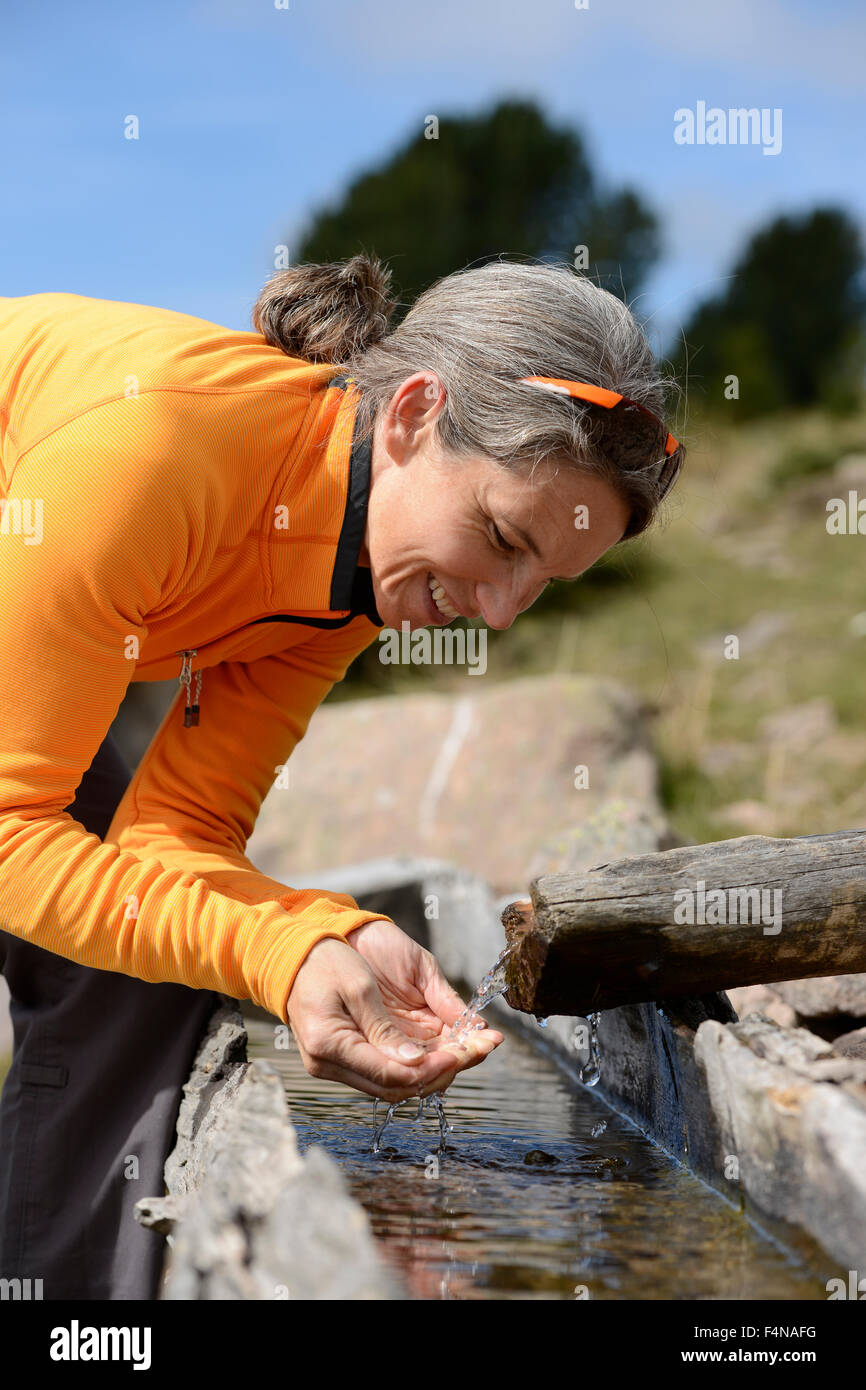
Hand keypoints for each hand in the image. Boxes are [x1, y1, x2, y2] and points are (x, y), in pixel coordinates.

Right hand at [285, 923, 502, 1101]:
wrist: (297, 954)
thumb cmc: (326, 960)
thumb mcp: (360, 986)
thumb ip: (387, 1028)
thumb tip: (416, 1062)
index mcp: (329, 1045)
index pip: (390, 1075)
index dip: (432, 1068)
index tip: (464, 1051)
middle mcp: (330, 1064)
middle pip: (396, 1087)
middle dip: (442, 1070)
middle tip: (479, 1049)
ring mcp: (338, 1065)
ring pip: (396, 1083)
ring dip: (435, 1068)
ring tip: (473, 1047)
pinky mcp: (349, 1057)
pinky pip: (389, 1069)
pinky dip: (420, 1061)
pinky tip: (449, 1046)